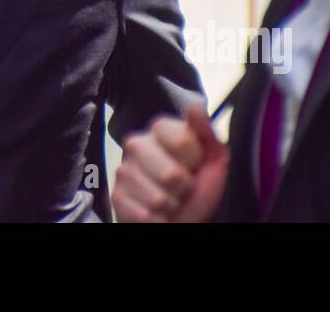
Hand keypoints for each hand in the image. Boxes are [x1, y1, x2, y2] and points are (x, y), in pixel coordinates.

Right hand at [112, 104, 228, 221]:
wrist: (184, 217)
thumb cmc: (198, 188)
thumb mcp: (213, 160)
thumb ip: (206, 134)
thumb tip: (195, 109)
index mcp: (160, 129)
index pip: (183, 142)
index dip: (194, 160)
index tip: (193, 165)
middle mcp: (136, 144)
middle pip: (170, 174)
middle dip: (182, 188)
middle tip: (181, 187)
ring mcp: (124, 170)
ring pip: (157, 198)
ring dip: (170, 206)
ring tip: (169, 200)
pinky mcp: (116, 196)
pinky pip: (143, 215)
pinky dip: (156, 220)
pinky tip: (156, 213)